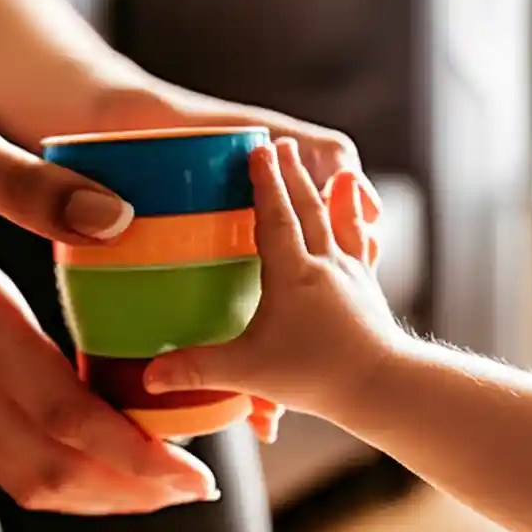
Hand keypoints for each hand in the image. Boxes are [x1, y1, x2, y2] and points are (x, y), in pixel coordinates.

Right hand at [0, 107, 216, 513]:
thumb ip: (28, 181)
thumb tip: (119, 219)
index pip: (57, 407)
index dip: (131, 448)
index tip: (195, 467)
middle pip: (50, 464)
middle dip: (131, 488)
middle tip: (201, 486)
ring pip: (27, 474)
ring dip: (101, 494)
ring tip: (167, 486)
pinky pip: (6, 459)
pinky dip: (65, 475)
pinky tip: (109, 460)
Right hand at [143, 139, 402, 418]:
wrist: (382, 386)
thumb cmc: (315, 376)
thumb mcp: (248, 372)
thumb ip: (197, 369)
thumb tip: (149, 376)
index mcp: (292, 274)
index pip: (276, 216)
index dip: (265, 182)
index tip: (259, 150)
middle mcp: (325, 265)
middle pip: (308, 209)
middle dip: (294, 175)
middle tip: (283, 145)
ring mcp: (352, 275)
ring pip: (339, 224)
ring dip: (332, 195)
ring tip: (338, 172)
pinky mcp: (369, 292)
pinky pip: (363, 250)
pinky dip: (362, 230)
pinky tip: (368, 226)